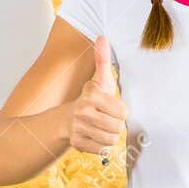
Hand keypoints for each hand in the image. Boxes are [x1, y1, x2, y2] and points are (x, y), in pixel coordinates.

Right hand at [67, 34, 126, 157]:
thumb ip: (102, 60)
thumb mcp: (99, 80)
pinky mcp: (77, 143)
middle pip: (117, 128)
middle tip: (104, 119)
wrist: (65, 120)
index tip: (110, 108)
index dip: (120, 112)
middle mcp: (83, 111)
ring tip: (100, 128)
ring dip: (109, 136)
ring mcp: (78, 128)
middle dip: (114, 125)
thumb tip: (102, 37)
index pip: (123, 112)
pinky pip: (102, 150)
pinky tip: (94, 137)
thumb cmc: (90, 99)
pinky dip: (101, 146)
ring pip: (111, 140)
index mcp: (92, 95)